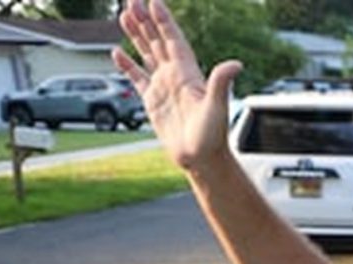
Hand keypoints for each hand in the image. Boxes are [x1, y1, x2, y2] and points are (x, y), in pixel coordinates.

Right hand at [114, 0, 241, 173]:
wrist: (202, 160)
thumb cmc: (213, 137)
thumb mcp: (217, 107)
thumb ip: (221, 83)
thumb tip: (235, 64)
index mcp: (188, 73)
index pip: (173, 40)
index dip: (164, 21)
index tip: (153, 1)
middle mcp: (175, 76)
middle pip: (158, 40)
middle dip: (146, 20)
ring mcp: (163, 87)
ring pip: (147, 53)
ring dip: (137, 35)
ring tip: (124, 15)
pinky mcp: (153, 102)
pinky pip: (138, 78)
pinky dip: (127, 65)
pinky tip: (117, 52)